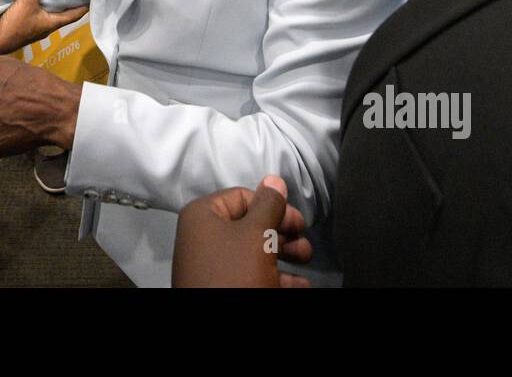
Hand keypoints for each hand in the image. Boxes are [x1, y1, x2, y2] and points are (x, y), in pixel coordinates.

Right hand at [0, 0, 87, 53]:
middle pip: (63, 11)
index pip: (75, 14)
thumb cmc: (14, 25)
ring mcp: (36, 26)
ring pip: (50, 10)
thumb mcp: (27, 3)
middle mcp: (47, 26)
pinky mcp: (25, 24)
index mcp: (53, 23)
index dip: (84, 5)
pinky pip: (38, 10)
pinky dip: (41, 1)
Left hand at [172, 176, 313, 287]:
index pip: (243, 196)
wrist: (217, 333)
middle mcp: (204, 237)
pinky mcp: (222, 287)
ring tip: (307, 260)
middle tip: (305, 243)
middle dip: (283, 233)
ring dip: (285, 255)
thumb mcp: (256, 235)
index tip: (298, 221)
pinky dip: (277, 277)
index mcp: (204, 216)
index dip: (273, 206)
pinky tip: (300, 285)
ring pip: (255, 251)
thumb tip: (274, 179)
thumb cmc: (234, 274)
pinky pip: (252, 275)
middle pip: (251, 225)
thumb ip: (269, 205)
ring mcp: (212, 265)